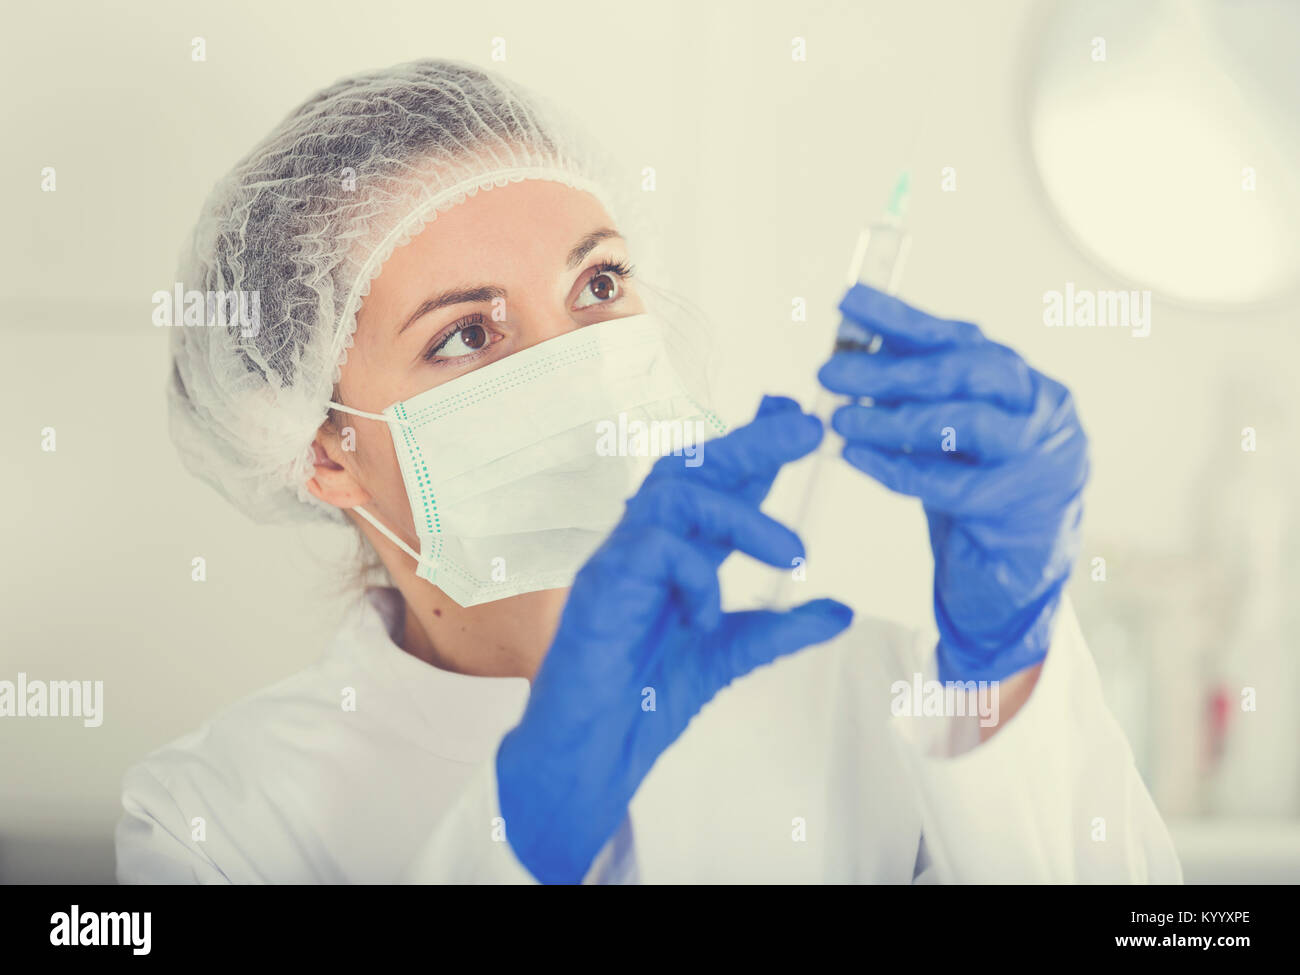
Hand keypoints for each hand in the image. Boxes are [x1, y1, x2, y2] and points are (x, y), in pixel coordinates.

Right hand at [496, 396, 853, 882]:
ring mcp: (620, 559)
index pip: (715, 483)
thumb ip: (782, 629)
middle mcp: (645, 545)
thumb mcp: (731, 654)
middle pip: (693, 466)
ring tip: (793, 554)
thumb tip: (842, 610)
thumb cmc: (643, 701)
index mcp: (674, 554)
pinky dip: (697, 576)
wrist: (592, 753)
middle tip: (809, 428)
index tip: (802, 421)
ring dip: (742, 515)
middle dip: (752, 441)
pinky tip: (707, 618)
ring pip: (676, 494)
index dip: (757, 446)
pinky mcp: (602, 584)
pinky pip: (655, 547)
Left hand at [819, 284, 1088, 683]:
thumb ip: (913, 391)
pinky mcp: (1016, 506)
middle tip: (829, 371)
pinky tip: (855, 458)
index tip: (846, 299)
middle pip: (966, 370)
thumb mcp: (949, 429)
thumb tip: (846, 348)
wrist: (1022, 568)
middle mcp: (1039, 407)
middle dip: (891, 368)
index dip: (899, 316)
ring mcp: (1037, 456)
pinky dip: (896, 468)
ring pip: (963, 421)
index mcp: (1019, 380)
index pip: (957, 336)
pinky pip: (949, 483)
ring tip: (839, 420)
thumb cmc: (978, 485)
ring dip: (892, 418)